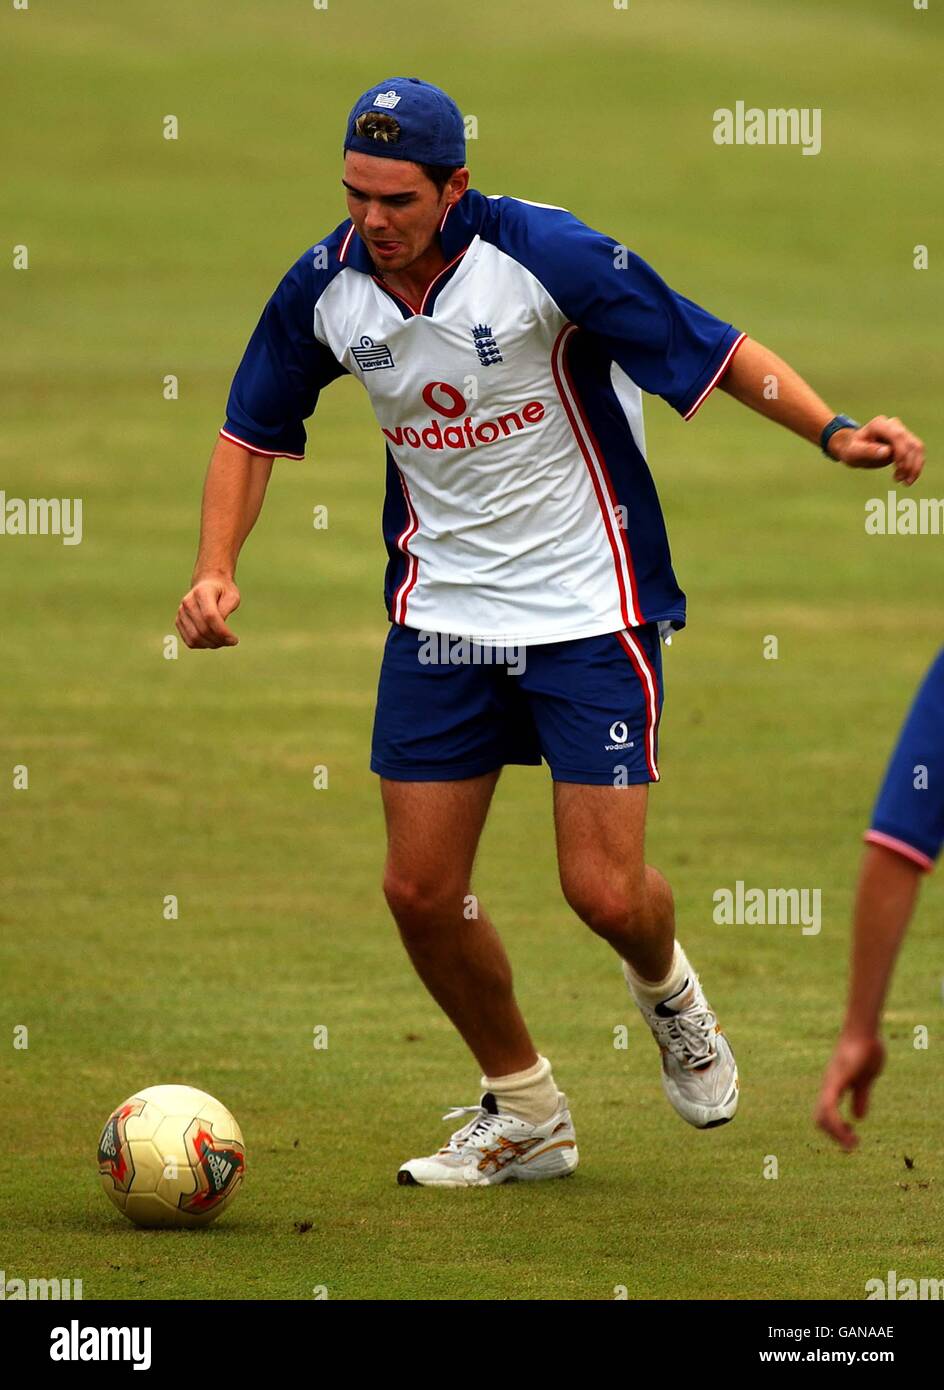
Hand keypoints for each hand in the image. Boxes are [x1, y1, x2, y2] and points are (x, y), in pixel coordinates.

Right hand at [176, 574, 240, 648]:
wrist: (209, 583)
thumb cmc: (223, 591)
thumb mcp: (232, 597)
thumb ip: (226, 611)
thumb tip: (220, 630)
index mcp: (202, 592)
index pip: (210, 616)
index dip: (222, 632)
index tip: (234, 639)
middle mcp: (188, 602)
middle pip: (203, 629)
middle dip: (219, 640)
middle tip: (231, 641)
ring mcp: (181, 612)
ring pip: (195, 638)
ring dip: (211, 644)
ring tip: (223, 641)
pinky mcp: (179, 621)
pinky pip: (189, 641)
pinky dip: (202, 645)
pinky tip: (213, 641)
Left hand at [814, 1032, 884, 1150]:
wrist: (864, 1030)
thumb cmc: (864, 1051)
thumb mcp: (864, 1080)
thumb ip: (860, 1097)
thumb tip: (858, 1117)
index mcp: (834, 1088)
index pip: (825, 1115)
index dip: (835, 1131)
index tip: (851, 1142)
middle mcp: (829, 1086)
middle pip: (820, 1118)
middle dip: (834, 1135)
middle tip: (851, 1145)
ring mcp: (832, 1082)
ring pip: (823, 1114)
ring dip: (836, 1132)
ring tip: (852, 1142)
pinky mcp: (838, 1078)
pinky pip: (830, 1103)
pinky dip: (835, 1120)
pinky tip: (850, 1126)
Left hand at [829, 415, 924, 484]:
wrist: (852, 447)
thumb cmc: (851, 449)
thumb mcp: (854, 452)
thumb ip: (869, 451)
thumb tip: (887, 451)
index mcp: (879, 425)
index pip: (898, 436)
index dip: (902, 453)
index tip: (899, 469)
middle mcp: (893, 425)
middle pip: (911, 442)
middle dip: (910, 463)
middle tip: (902, 481)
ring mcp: (900, 431)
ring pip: (917, 447)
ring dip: (915, 466)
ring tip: (906, 482)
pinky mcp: (905, 441)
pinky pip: (916, 452)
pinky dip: (915, 465)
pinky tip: (908, 478)